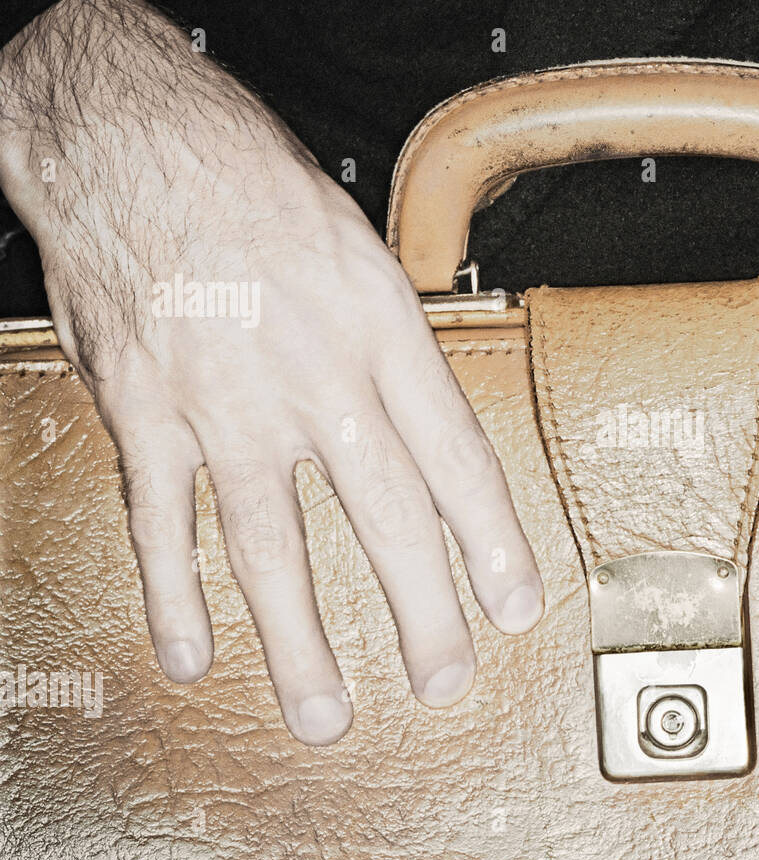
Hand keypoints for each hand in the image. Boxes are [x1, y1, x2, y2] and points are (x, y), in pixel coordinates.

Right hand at [0, 0, 543, 743]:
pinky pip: (162, 522)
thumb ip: (391, 342)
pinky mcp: (146, 410)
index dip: (493, 540)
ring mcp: (224, 401)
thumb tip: (419, 421)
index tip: (516, 603)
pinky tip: (192, 653)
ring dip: (302, 641)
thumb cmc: (248, 178)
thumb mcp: (358, 246)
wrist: (127, 134)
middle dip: (422, 613)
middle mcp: (312, 373)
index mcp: (379, 327)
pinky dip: (173, 596)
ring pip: (272, 546)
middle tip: (445, 680)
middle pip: (384, 517)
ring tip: (327, 712)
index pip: (456, 455)